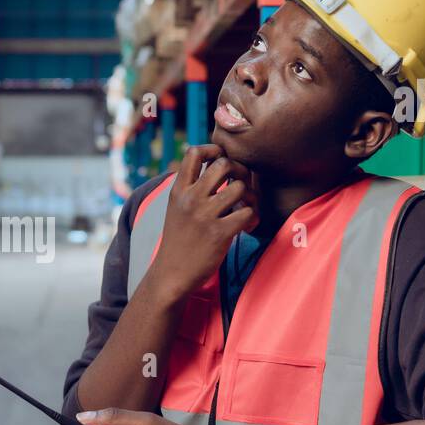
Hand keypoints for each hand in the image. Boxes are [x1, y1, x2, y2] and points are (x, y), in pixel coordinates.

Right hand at [145, 145, 257, 301]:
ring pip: (240, 187)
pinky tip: (247, 226)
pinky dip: (253, 217)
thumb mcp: (176, 208)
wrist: (171, 274)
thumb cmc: (178, 241)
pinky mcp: (219, 233)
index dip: (213, 150)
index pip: (194, 152)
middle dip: (240, 170)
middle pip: (224, 163)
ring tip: (247, 208)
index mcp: (178, 190)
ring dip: (251, 196)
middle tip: (241, 185)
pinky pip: (248, 212)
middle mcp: (190, 199)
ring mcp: (204, 216)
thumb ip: (191, 188)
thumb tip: (215, 166)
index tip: (221, 162)